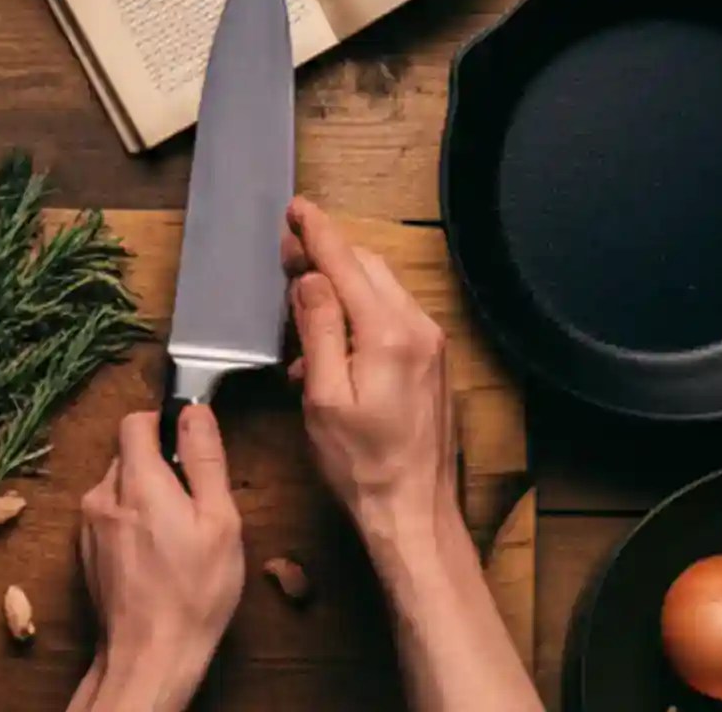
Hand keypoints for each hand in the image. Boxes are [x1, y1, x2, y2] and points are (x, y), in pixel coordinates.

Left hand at [73, 406, 243, 711]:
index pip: (136, 421)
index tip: (188, 446)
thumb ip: (205, 460)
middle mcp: (103, 496)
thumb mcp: (219, 521)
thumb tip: (194, 412)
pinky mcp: (85, 550)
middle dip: (160, 467)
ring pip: (119, 486)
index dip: (164, 424)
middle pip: (128, 454)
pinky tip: (155, 555)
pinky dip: (131, 522)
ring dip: (145, 496)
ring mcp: (89, 525)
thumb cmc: (193, 593)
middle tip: (193, 504)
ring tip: (175, 536)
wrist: (149, 655)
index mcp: (137, 481)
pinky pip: (110, 515)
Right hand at [282, 198, 543, 711]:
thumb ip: (317, 329)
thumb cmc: (363, 466)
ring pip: (382, 292)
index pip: (346, 263)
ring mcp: (431, 348)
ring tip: (301, 306)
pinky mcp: (432, 366)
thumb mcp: (323, 397)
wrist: (413, 511)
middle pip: (369, 269)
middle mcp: (419, 331)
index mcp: (389, 334)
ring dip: (342, 288)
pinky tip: (330, 347)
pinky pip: (392, 321)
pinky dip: (360, 317)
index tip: (296, 209)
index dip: (316, 232)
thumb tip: (309, 278)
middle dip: (327, 254)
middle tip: (289, 252)